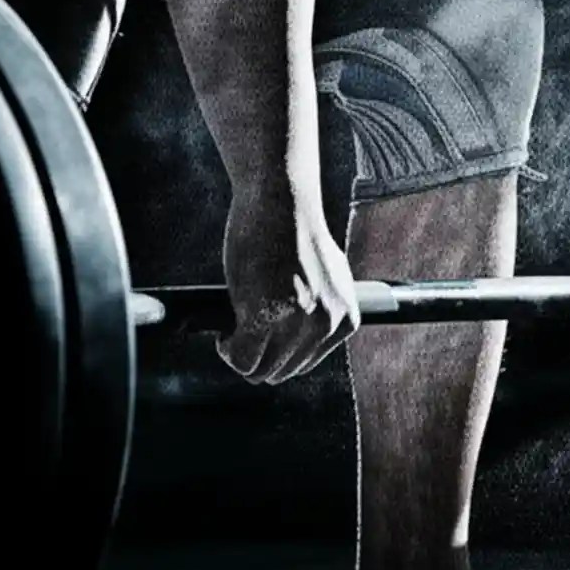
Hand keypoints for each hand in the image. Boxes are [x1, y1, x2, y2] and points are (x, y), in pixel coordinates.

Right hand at [215, 196, 359, 383]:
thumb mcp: (326, 279)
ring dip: (242, 357)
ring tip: (232, 335)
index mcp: (345, 319)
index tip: (261, 341)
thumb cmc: (295, 231)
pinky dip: (228, 350)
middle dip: (258, 359)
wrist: (281, 200)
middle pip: (283, 370)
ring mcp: (296, 322)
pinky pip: (242, 358)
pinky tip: (223, 333)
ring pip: (262, 370)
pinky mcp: (264, 315)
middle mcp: (326, 325)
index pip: (306, 362)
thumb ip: (319, 311)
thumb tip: (298, 339)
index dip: (278, 356)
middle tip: (240, 337)